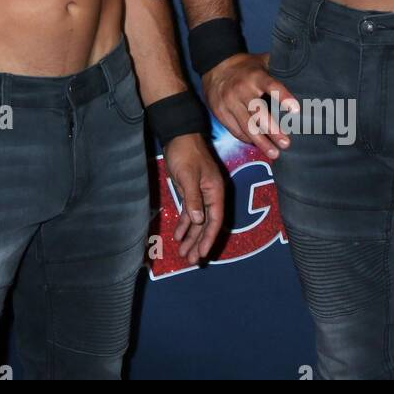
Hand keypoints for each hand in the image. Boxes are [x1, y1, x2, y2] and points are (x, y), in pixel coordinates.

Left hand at [162, 133, 225, 263]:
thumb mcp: (188, 175)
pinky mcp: (191, 191)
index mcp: (216, 191)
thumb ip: (193, 198)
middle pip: (207, 224)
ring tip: (183, 253)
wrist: (179, 133)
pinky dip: (184, 224)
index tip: (201, 254)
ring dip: (191, 237)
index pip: (214, 220)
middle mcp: (211, 195)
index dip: (208, 238)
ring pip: (198, 220)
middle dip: (198, 242)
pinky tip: (178, 236)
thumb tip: (197, 220)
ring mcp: (202, 194)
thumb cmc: (185, 152)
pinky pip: (190, 212)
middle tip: (190, 260)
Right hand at [202, 52, 299, 160]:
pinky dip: (247, 139)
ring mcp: (229, 102)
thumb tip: (305, 73)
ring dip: (261, 142)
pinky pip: (235, 130)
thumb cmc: (246, 68)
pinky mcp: (221, 113)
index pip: (271, 86)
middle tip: (286, 144)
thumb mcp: (262, 61)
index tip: (296, 110)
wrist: (216, 67)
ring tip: (274, 153)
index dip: (284, 97)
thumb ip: (280, 67)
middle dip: (273, 130)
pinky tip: (258, 145)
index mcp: (255, 76)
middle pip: (258, 113)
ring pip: (246, 126)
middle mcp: (241, 90)